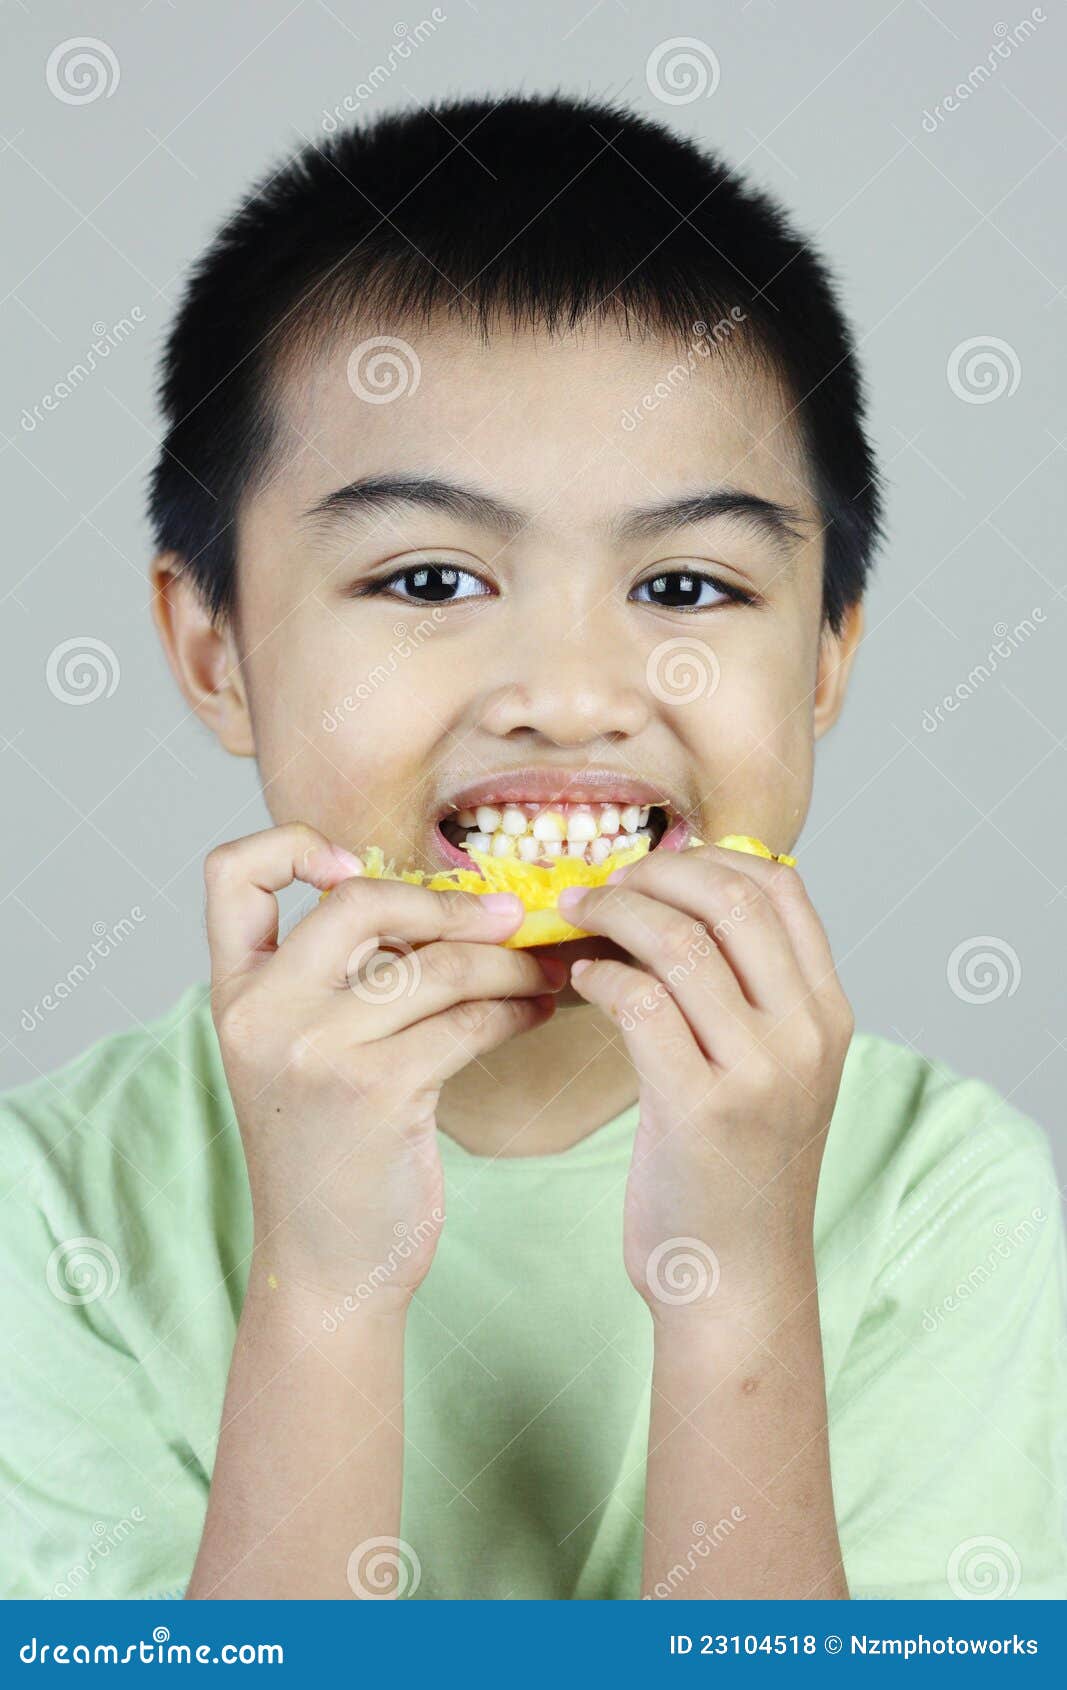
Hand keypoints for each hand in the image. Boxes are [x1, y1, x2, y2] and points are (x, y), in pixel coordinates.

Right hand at [205, 822, 562, 1305]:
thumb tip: (444, 903)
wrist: (327, 1266)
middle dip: (449, 906)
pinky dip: (517, 1011)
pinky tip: (536, 1015)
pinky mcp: (376, 1091)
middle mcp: (262, 1014)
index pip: (231, 872)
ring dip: (507, 964)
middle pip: (360, 901)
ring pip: (435, 965)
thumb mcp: (298, 1056)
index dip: (294, 848)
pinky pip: (468, 1021)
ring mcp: (315, 1051)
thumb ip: (333, 980)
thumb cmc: (331, 1153)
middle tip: (509, 919)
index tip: (356, 867)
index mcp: (236, 994)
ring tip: (541, 975)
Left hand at [559, 845, 853, 1325]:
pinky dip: (597, 974)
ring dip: (611, 914)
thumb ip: (753, 991)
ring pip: (678, 941)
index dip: (706, 857)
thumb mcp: (775, 1069)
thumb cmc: (738, 1168)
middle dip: (651, 874)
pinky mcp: (699, 1108)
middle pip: (728, 896)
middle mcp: (805, 1033)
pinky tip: (578, 981)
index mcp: (828, 1012)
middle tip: (599, 886)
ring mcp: (758, 1071)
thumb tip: (685, 900)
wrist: (736, 1279)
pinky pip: (638, 1001)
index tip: (652, 868)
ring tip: (574, 921)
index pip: (779, 885)